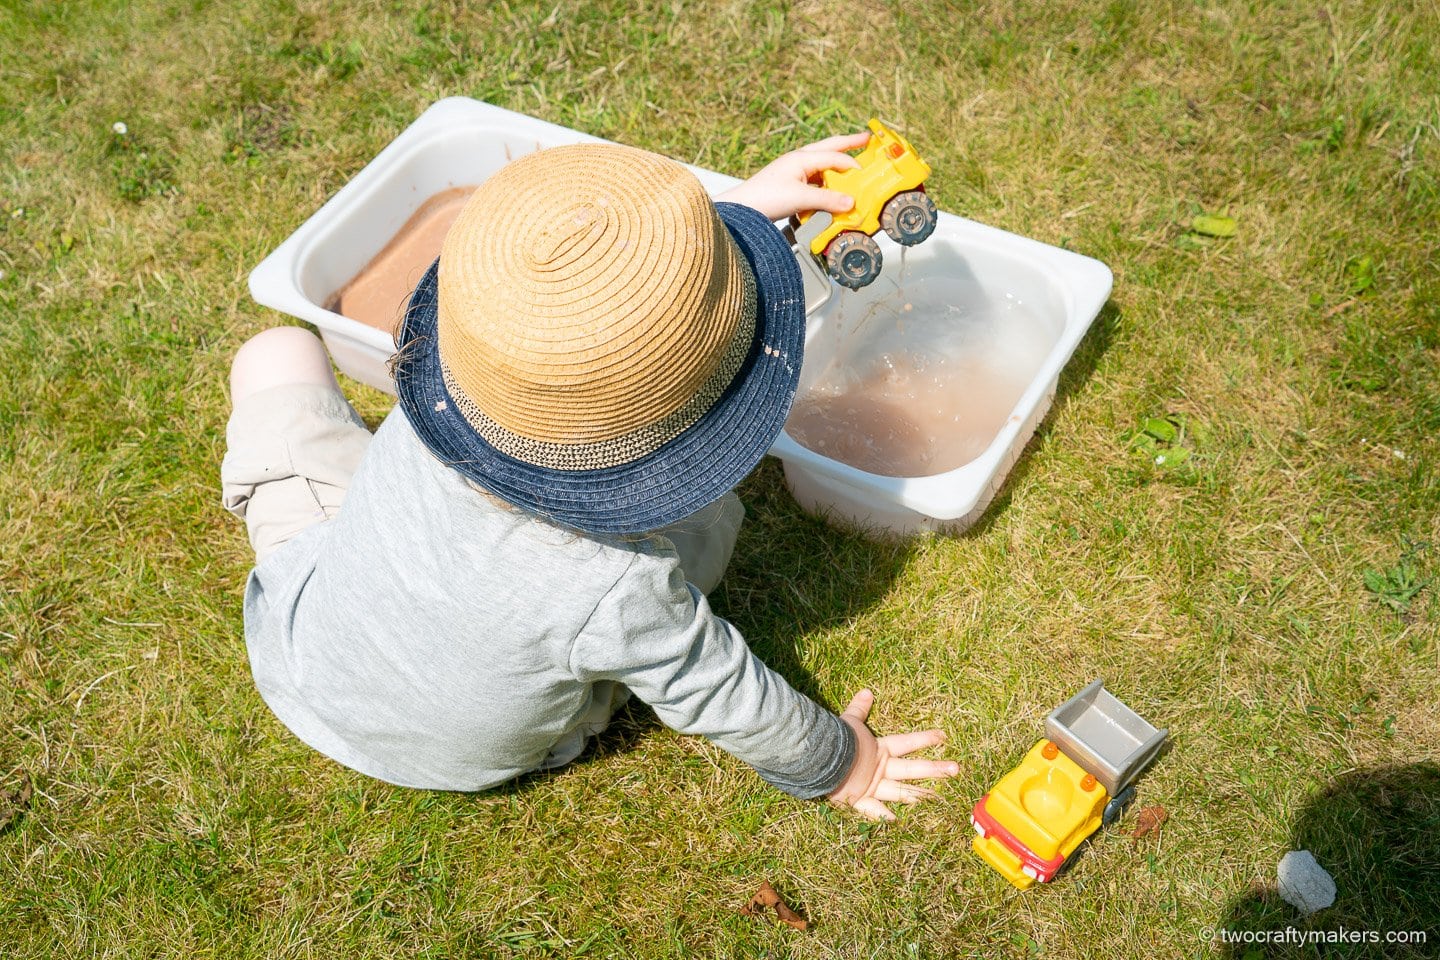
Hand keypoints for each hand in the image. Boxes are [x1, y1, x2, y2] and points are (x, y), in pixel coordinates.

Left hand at [714, 132, 870, 220]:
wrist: (741, 209)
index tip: (868, 175)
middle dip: (849, 143)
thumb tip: (850, 202)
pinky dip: (828, 180)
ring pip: (823, 161)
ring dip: (839, 161)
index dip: (853, 165)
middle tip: (867, 139)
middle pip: (830, 147)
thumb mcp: (800, 198)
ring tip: (854, 162)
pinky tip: (834, 185)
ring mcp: (795, 171)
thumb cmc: (763, 198)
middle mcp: (799, 160)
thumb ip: (827, 199)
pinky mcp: (792, 184)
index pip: (835, 156)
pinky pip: (816, 178)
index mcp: (801, 158)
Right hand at [828, 689, 958, 820]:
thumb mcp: (848, 721)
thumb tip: (867, 692)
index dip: (925, 739)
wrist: (821, 755)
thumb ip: (859, 709)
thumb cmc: (835, 737)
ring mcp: (872, 785)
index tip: (943, 737)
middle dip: (935, 768)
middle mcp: (880, 768)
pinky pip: (874, 810)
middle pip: (912, 768)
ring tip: (937, 799)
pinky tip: (898, 822)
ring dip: (918, 795)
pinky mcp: (859, 799)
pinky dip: (884, 816)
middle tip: (956, 769)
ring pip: (900, 791)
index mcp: (879, 749)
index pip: (907, 742)